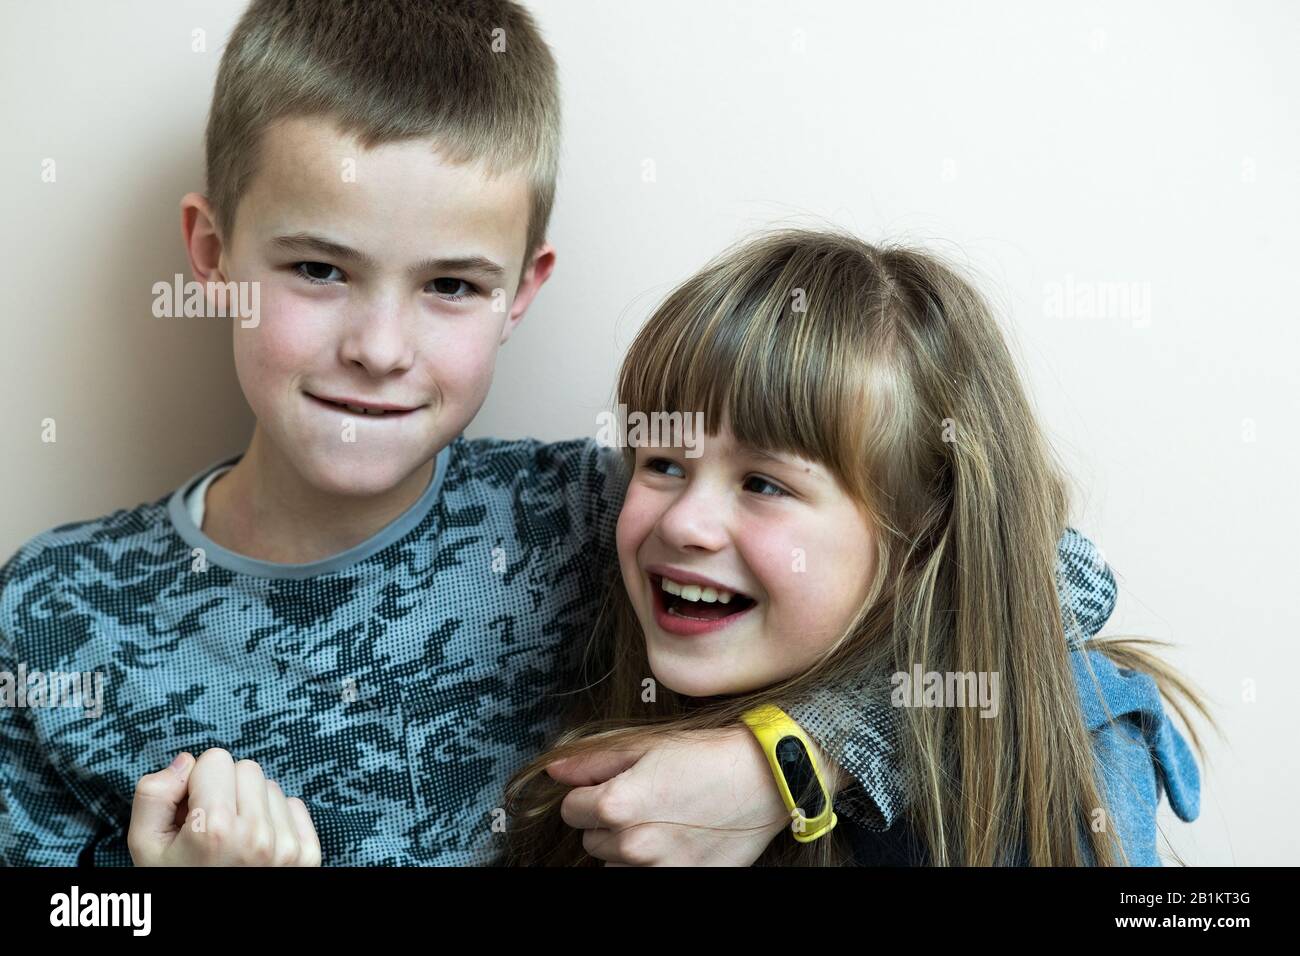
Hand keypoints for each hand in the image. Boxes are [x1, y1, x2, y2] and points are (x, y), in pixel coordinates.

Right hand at [128, 748, 321, 865]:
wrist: (210, 930)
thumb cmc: (176, 880)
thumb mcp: (146, 845)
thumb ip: (154, 794)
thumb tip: (186, 761)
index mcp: (213, 829)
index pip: (216, 758)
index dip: (199, 781)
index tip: (193, 811)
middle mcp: (255, 836)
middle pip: (246, 768)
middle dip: (227, 789)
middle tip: (213, 825)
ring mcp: (286, 847)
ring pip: (270, 787)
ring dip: (251, 804)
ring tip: (233, 839)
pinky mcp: (307, 855)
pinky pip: (294, 806)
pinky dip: (275, 819)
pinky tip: (255, 845)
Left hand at [546, 726, 790, 865]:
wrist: (764, 778)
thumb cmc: (707, 755)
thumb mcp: (646, 745)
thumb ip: (593, 760)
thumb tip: (554, 770)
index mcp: (617, 806)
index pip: (570, 810)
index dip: (586, 795)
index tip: (608, 787)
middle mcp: (633, 845)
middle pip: (591, 841)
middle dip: (607, 823)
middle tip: (643, 801)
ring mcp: (659, 871)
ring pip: (617, 866)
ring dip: (628, 849)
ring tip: (662, 822)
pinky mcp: (684, 882)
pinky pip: (648, 879)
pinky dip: (655, 864)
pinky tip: (676, 841)